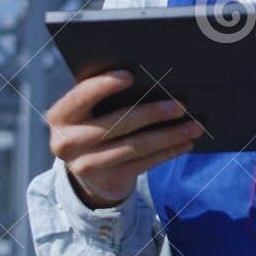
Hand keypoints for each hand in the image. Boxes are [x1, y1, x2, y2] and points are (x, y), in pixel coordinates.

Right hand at [46, 70, 205, 208]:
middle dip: (153, 112)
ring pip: (135, 146)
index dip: (104, 86)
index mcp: (60, 116)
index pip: (81, 96)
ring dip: (170, 135)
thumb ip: (106, 96)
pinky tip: (186, 143)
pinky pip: (144, 164)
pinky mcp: (108, 180)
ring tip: (194, 125)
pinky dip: (168, 152)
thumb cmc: (95, 123)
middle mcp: (67, 142)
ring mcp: (86, 165)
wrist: (88, 170)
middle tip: (181, 104)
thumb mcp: (91, 111)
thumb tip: (151, 80)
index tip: (130, 75)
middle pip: (116, 124)